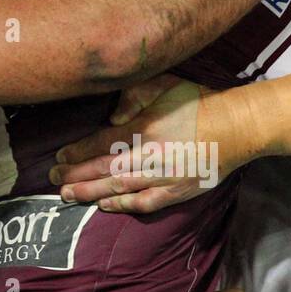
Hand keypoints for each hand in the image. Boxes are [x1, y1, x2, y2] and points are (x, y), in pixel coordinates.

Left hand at [50, 78, 226, 213]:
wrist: (236, 127)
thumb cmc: (199, 102)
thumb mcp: (165, 85)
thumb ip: (134, 96)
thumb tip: (112, 118)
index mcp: (144, 127)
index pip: (101, 142)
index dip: (78, 152)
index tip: (60, 157)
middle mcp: (149, 155)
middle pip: (104, 168)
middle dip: (76, 175)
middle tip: (54, 180)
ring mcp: (163, 176)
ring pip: (119, 188)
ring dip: (91, 193)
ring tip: (68, 196)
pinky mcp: (177, 191)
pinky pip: (145, 203)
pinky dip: (123, 207)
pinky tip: (105, 206)